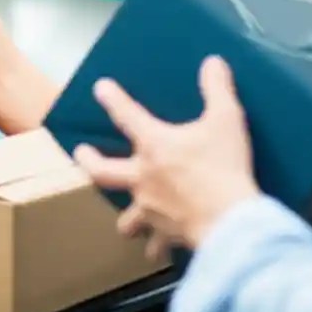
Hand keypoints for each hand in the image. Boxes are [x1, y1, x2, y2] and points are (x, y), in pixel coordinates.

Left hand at [73, 56, 261, 257]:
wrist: (229, 221)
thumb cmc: (224, 168)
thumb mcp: (226, 120)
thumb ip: (218, 88)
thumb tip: (213, 62)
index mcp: (154, 145)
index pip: (126, 115)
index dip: (112, 99)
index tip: (100, 88)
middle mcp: (143, 177)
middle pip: (101, 171)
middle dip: (89, 161)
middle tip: (81, 153)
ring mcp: (150, 210)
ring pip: (126, 218)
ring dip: (126, 219)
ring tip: (128, 220)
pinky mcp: (165, 234)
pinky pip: (157, 245)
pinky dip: (157, 247)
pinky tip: (158, 250)